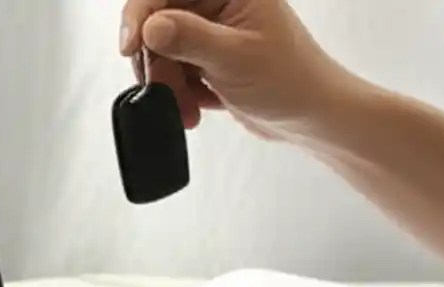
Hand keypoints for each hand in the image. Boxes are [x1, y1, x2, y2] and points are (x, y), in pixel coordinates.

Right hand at [119, 0, 350, 139]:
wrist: (311, 118)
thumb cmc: (291, 81)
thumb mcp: (236, 58)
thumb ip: (190, 38)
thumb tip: (150, 26)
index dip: (141, 13)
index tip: (132, 46)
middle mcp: (217, 3)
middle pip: (157, 21)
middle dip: (156, 61)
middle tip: (165, 91)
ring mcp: (210, 31)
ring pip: (161, 50)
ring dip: (166, 84)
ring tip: (185, 108)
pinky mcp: (206, 58)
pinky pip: (173, 70)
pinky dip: (176, 93)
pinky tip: (193, 109)